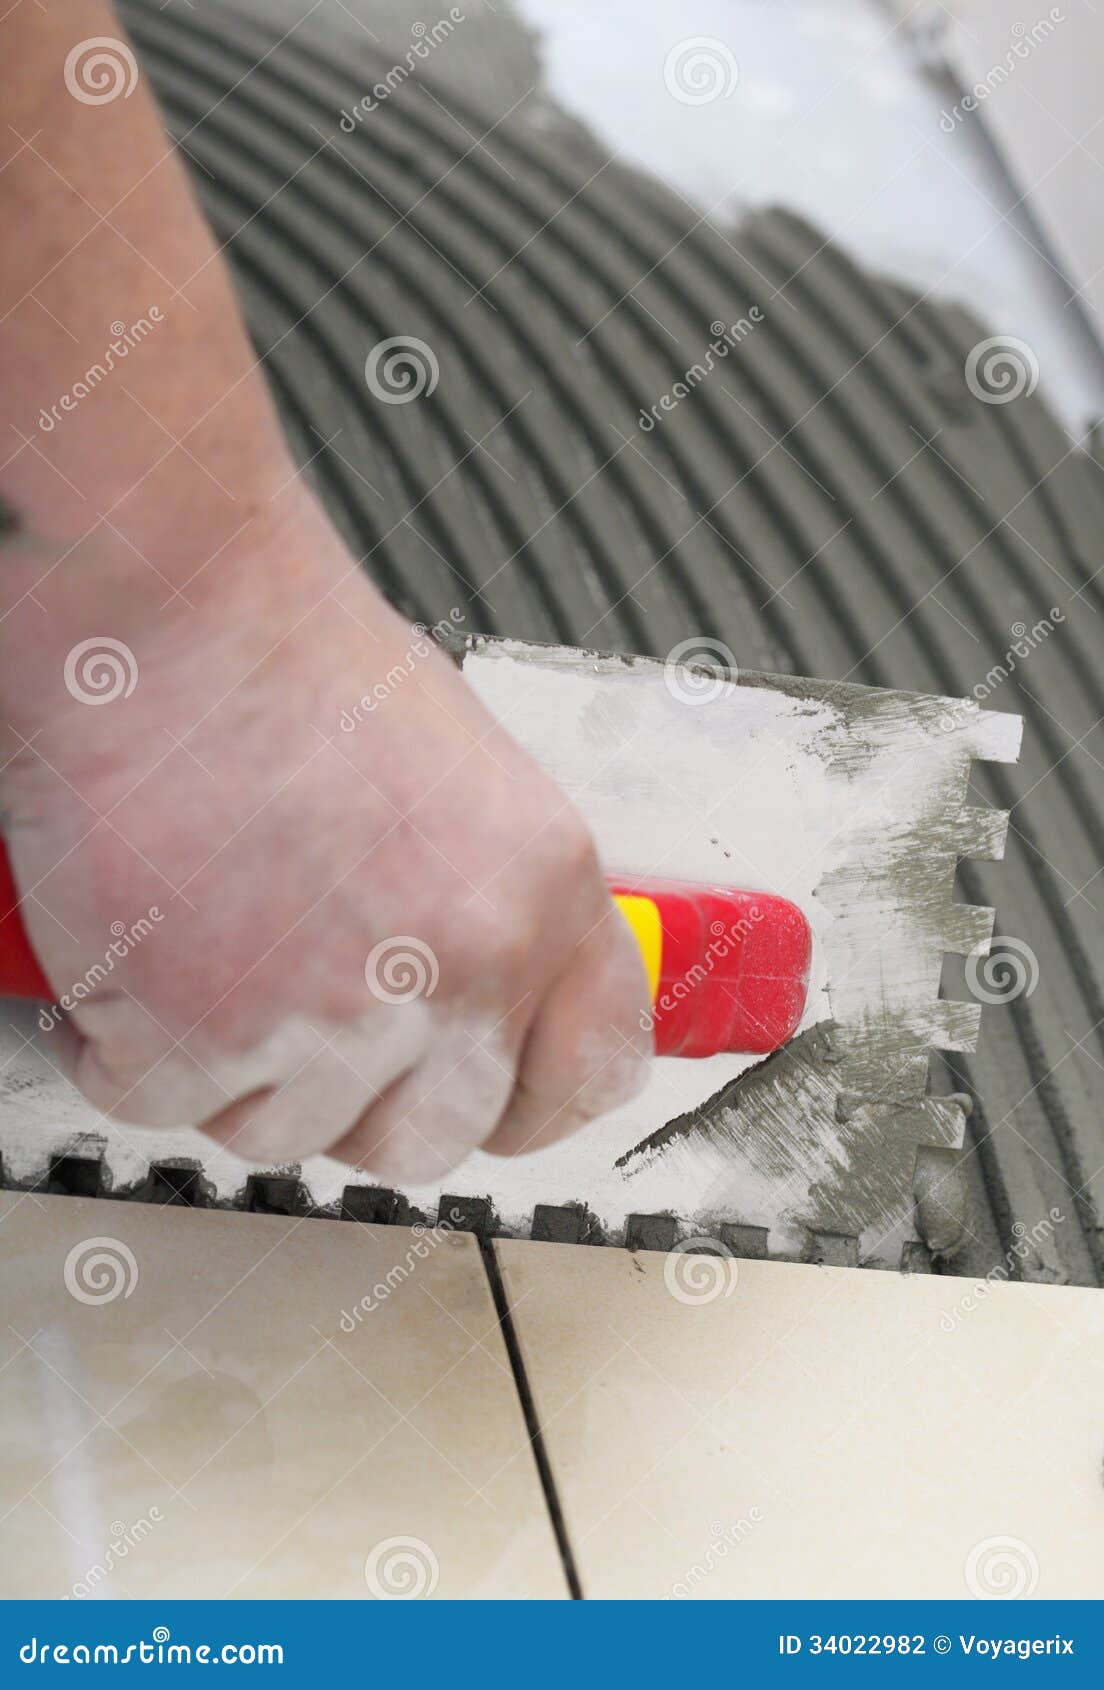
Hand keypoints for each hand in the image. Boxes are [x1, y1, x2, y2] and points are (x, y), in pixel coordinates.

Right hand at [0, 501, 650, 1180]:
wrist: (162, 607)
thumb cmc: (289, 659)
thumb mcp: (464, 773)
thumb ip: (492, 904)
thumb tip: (485, 995)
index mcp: (541, 893)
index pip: (592, 1069)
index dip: (532, 1105)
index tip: (495, 1106)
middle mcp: (458, 967)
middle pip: (427, 1140)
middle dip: (358, 1106)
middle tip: (303, 1029)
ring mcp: (333, 1014)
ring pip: (283, 1137)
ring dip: (233, 1072)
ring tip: (204, 955)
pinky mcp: (197, 1034)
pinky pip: (157, 1104)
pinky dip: (122, 1045)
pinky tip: (131, 962)